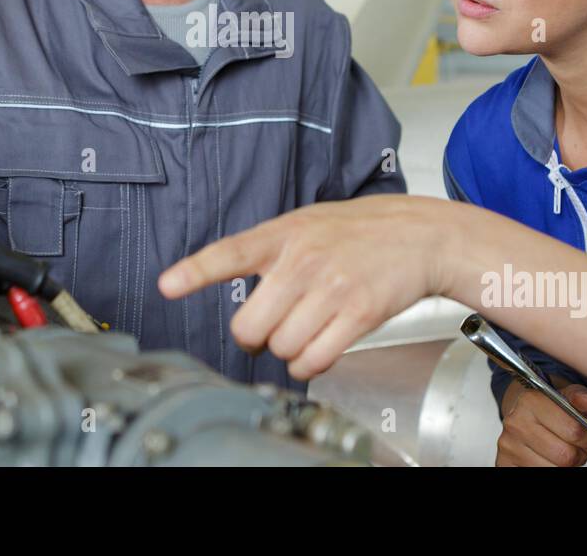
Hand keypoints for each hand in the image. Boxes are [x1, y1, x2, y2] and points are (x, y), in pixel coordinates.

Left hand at [158, 195, 452, 378]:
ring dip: (288, 350)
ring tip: (306, 329)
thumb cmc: (358, 232)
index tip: (167, 285)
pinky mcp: (359, 313)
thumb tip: (222, 275)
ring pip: (281, 347)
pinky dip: (310, 364)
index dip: (194, 271)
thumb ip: (265, 249)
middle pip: (249, 326)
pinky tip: (319, 347)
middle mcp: (303, 260)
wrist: (419, 234)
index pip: (230, 252)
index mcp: (283, 234)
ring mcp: (331, 288)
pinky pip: (315, 360)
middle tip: (269, 329)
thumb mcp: (305, 223)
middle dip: (255, 338)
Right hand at [496, 378, 586, 465]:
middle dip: (579, 455)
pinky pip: (539, 475)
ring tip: (564, 452)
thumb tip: (585, 401)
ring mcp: (508, 445)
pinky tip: (549, 459)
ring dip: (566, 465)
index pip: (574, 431)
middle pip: (565, 456)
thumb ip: (580, 397)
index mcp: (530, 401)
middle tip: (579, 449)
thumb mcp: (569, 397)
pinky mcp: (505, 463)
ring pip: (554, 470)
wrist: (525, 415)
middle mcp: (515, 423)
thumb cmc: (551, 409)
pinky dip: (551, 470)